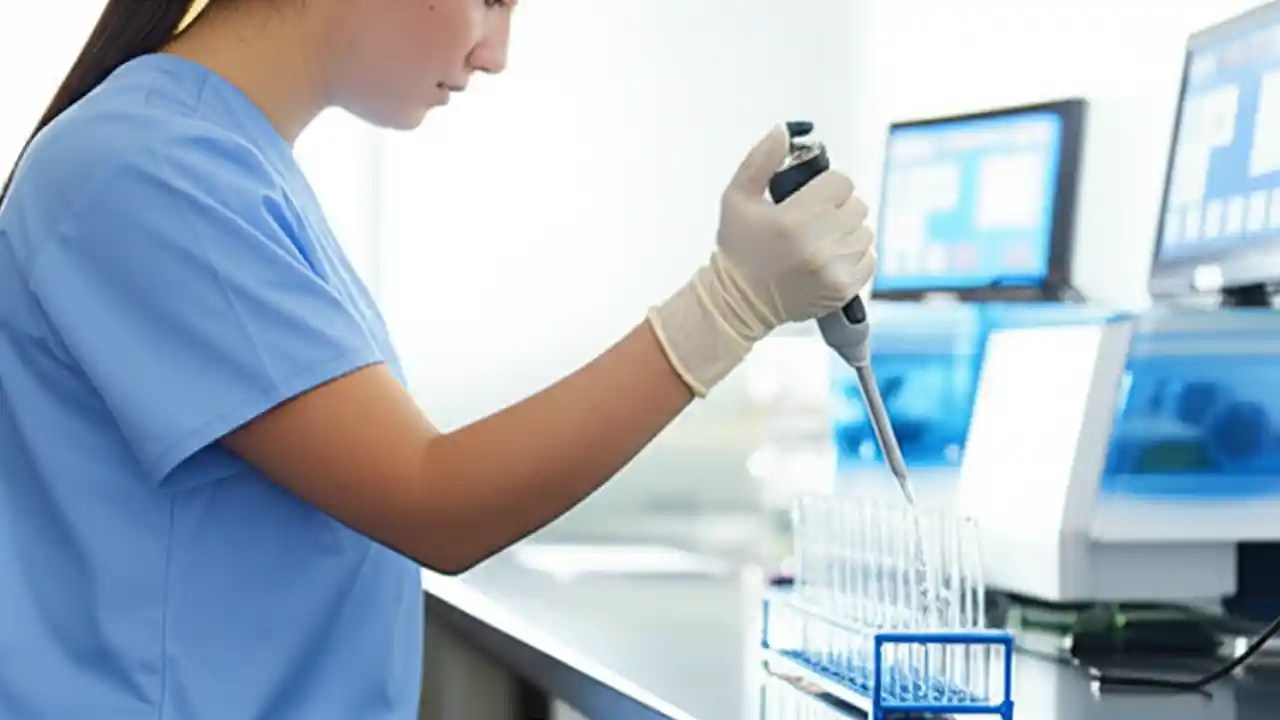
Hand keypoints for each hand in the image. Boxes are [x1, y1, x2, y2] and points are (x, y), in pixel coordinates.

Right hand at [648, 125, 875, 396]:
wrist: (739, 302)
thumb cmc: (738, 249)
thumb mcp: (736, 198)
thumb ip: (760, 160)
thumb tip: (784, 131)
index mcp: (793, 219)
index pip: (841, 182)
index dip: (827, 185)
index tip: (812, 197)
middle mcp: (818, 245)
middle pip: (857, 205)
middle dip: (838, 207)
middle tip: (814, 219)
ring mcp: (834, 270)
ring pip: (865, 231)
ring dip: (847, 231)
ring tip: (820, 240)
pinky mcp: (843, 289)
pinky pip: (869, 258)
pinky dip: (854, 256)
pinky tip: (829, 259)